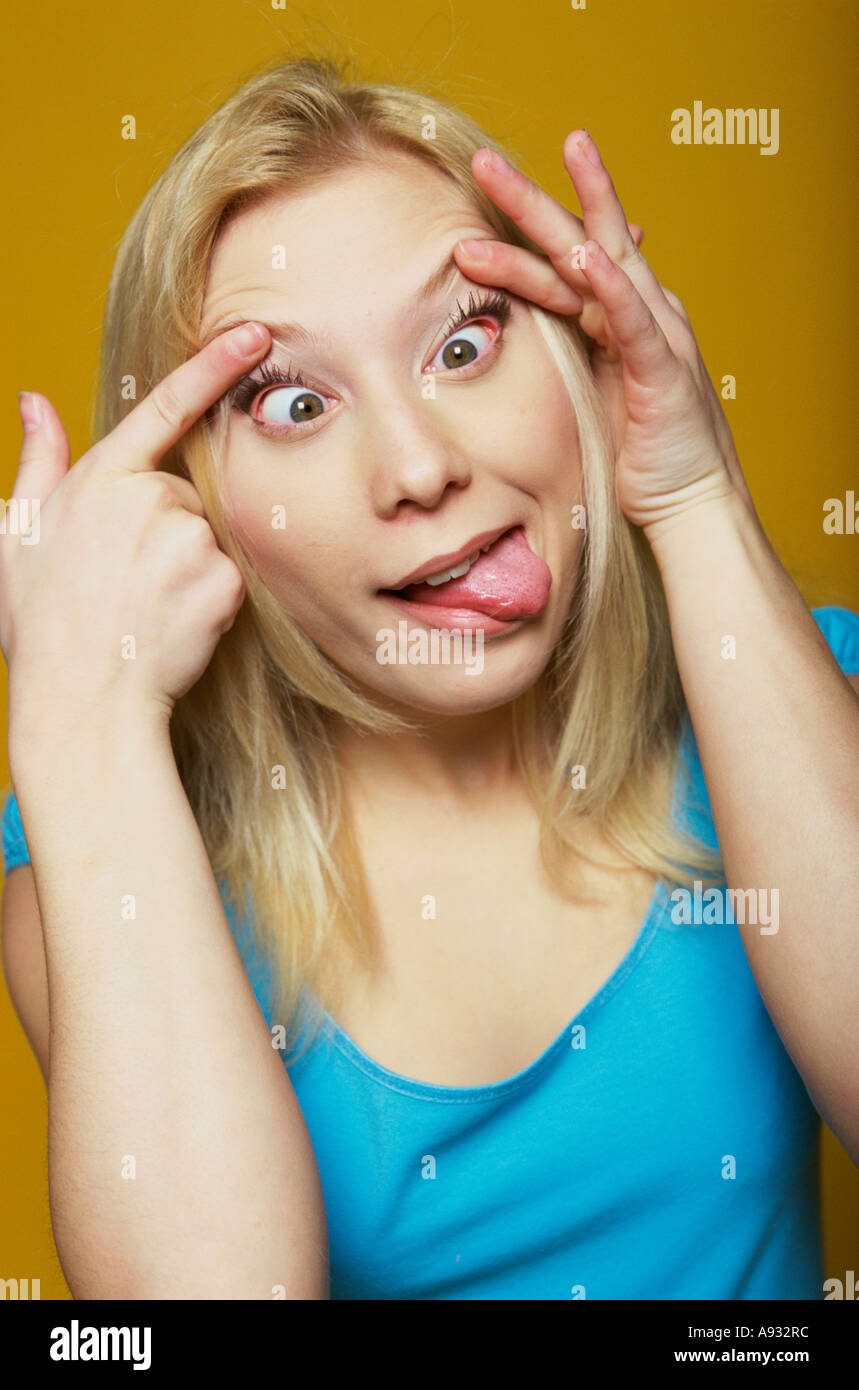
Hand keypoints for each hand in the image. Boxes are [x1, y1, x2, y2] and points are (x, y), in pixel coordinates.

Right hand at [1, 322, 270, 724]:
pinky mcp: (221, 580)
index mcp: (98, 481)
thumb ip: (37, 462)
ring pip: (206, 535)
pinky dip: (207, 596)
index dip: (212, 365)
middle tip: (123, 579)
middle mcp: (148, 500)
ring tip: (142, 604)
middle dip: (164, 526)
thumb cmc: (40, 622)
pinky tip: (170, 622)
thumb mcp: (17, 534)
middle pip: (182, 493)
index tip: (255, 334)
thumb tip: (33, 400)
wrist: (83, 699)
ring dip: (185, 562)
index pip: (162, 410)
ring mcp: (189, 540)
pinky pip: (226, 575)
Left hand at [453, 131, 754, 536]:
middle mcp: (640, 310)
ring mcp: (655, 334)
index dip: (524, 225)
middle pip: (578, 240)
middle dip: (529, 199)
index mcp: (618, 316)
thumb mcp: (594, 393)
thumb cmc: (641, 455)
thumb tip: (533, 334)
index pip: (566, 259)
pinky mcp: (663, 370)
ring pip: (598, 264)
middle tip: (482, 159)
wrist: (689, 504)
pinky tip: (588, 253)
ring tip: (508, 184)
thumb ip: (572, 353)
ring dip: (553, 222)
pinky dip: (612, 285)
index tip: (479, 191)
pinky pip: (634, 319)